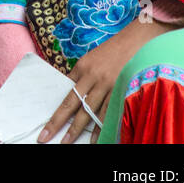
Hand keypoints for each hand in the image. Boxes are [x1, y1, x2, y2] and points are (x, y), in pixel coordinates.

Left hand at [38, 18, 176, 144]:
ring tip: (71, 143)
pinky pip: (110, 112)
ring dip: (82, 130)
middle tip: (51, 141)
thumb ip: (79, 76)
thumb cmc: (112, 50)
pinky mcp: (122, 88)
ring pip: (92, 112)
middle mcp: (93, 76)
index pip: (66, 97)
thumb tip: (69, 92)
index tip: (46, 131)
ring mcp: (108, 84)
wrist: (137, 39)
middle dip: (62, 126)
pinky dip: (103, 126)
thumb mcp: (91, 58)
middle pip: (75, 106)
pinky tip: (98, 138)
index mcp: (82, 67)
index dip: (56, 116)